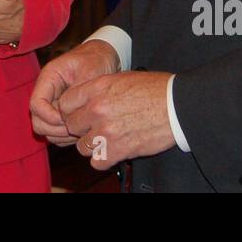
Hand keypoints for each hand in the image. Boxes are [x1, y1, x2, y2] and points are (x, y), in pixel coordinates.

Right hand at [29, 39, 118, 144]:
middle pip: (37, 121)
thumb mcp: (89, 71)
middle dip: (55, 129)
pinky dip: (67, 137)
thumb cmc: (96, 60)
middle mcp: (47, 94)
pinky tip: (83, 132)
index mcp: (48, 78)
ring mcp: (52, 105)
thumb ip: (78, 91)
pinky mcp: (61, 114)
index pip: (36, 104)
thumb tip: (68, 114)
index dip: (49, 116)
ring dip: (61, 135)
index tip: (67, 120)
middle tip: (76, 129)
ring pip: (46, 130)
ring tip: (82, 131)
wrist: (103, 58)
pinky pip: (57, 133)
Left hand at [58, 71, 176, 169]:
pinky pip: (97, 162)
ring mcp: (106, 131)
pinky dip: (103, 160)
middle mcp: (97, 109)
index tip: (79, 114)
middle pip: (71, 126)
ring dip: (92, 145)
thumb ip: (99, 89)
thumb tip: (85, 99)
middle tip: (94, 128)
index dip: (71, 111)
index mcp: (97, 88)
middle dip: (81, 128)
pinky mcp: (118, 150)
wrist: (177, 106)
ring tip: (106, 140)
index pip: (65, 103)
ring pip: (81, 147)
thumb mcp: (121, 79)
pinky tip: (113, 151)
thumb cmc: (154, 90)